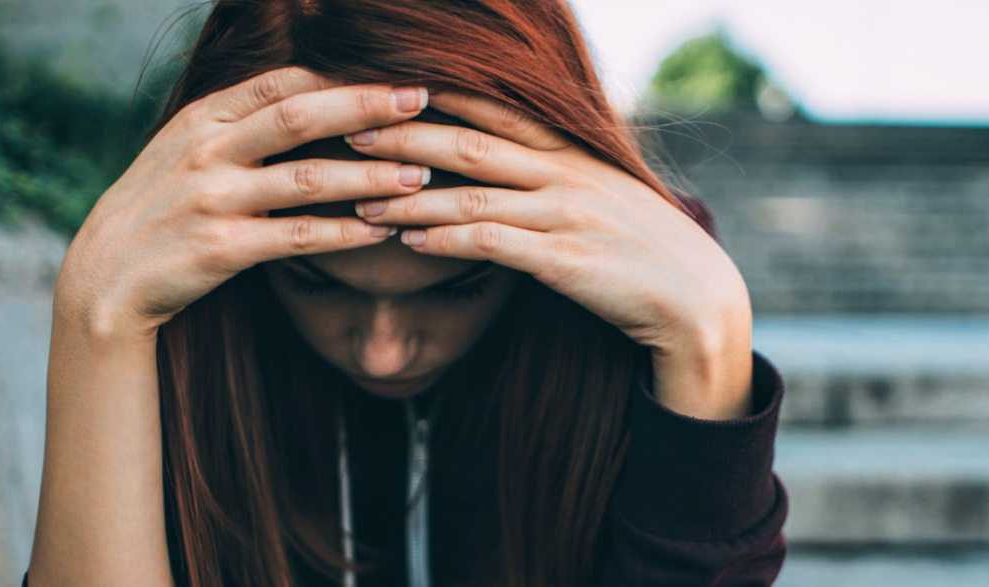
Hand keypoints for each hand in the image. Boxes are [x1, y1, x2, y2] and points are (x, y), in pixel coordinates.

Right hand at [55, 67, 432, 339]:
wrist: (105, 275)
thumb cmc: (159, 207)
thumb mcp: (184, 149)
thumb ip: (237, 122)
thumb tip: (308, 92)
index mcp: (202, 119)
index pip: (280, 82)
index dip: (340, 76)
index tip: (392, 73)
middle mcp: (207, 151)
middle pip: (299, 116)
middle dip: (365, 105)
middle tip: (421, 100)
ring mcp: (213, 199)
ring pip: (307, 178)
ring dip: (369, 175)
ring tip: (419, 174)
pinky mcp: (222, 249)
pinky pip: (297, 237)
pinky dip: (344, 233)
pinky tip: (382, 231)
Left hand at [343, 89, 753, 418]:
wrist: (696, 298)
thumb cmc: (643, 247)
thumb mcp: (604, 192)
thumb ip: (557, 171)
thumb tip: (507, 160)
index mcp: (572, 151)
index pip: (495, 109)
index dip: (437, 97)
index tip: (386, 90)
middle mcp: (565, 174)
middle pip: (469, 144)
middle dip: (404, 136)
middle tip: (348, 131)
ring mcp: (565, 215)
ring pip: (470, 196)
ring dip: (410, 198)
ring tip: (361, 199)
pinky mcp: (563, 261)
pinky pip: (490, 245)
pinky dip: (444, 243)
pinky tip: (409, 245)